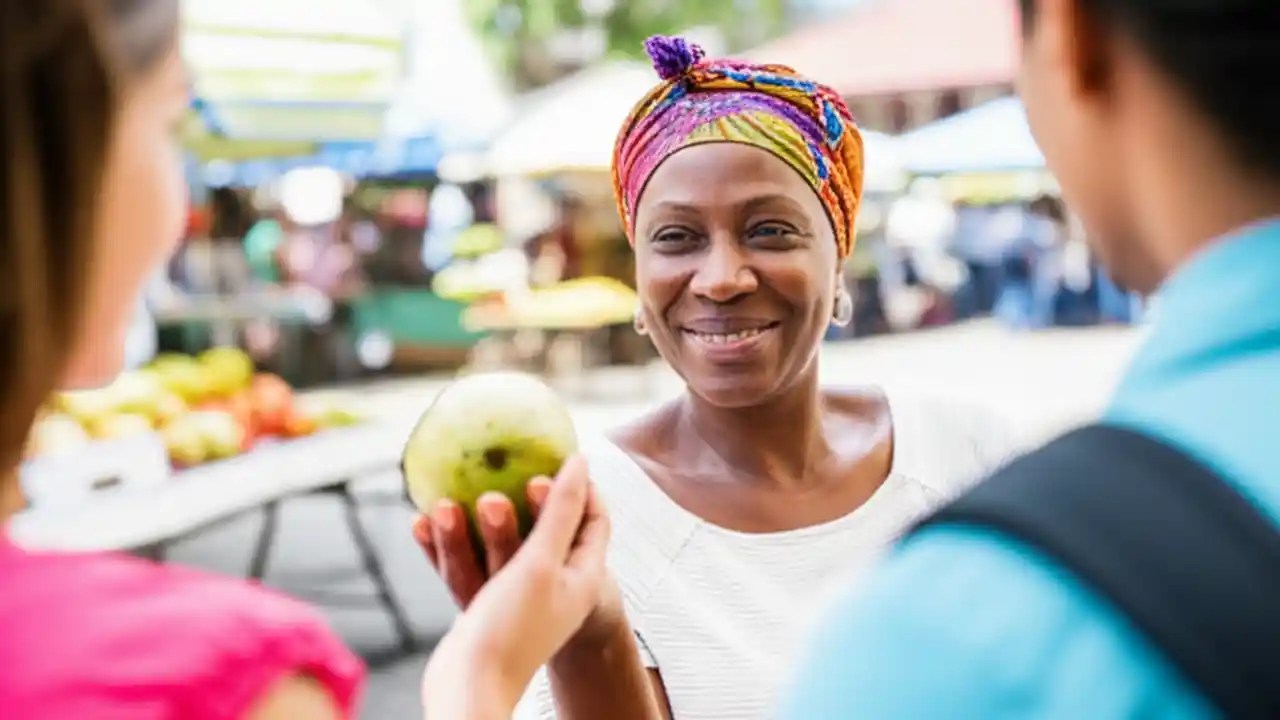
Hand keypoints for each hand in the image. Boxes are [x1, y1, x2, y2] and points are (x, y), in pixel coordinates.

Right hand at [419, 457, 614, 717]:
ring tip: (445, 502)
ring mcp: (519, 601)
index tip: (556, 458)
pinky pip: (467, 567)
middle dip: (519, 501)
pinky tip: (420, 523)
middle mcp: (555, 589)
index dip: (582, 486)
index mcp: (582, 578)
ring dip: (471, 524)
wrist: (468, 690)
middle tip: (498, 481)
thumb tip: (581, 462)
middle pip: (543, 530)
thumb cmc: (511, 628)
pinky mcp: (485, 611)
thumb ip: (560, 511)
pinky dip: (446, 547)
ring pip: (497, 547)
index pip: (596, 520)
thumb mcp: (542, 561)